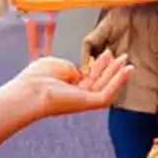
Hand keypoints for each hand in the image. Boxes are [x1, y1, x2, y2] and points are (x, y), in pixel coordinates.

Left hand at [8, 51, 132, 120]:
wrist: (30, 91)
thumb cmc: (36, 78)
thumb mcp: (56, 64)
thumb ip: (71, 67)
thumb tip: (80, 72)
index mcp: (66, 86)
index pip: (86, 77)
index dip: (97, 65)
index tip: (104, 53)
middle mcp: (75, 95)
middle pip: (98, 81)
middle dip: (110, 68)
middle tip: (121, 56)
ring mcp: (82, 100)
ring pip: (105, 88)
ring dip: (117, 74)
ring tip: (128, 62)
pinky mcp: (89, 104)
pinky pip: (108, 93)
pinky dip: (118, 81)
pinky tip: (127, 70)